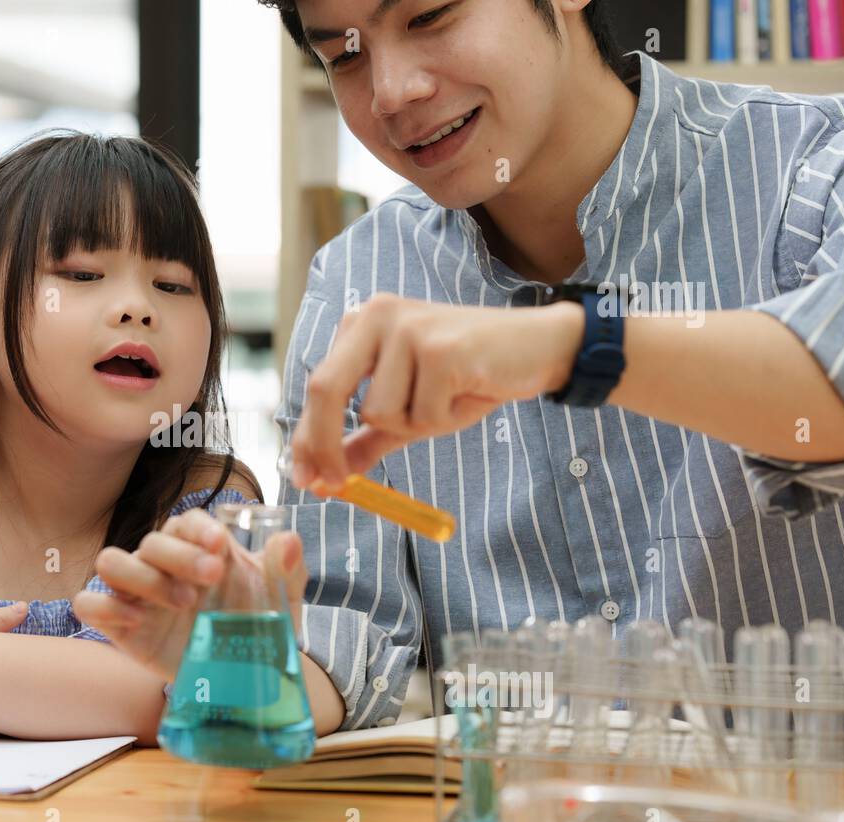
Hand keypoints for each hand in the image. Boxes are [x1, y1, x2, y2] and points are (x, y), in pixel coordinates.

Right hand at [72, 509, 307, 682]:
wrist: (247, 680)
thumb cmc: (257, 627)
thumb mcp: (281, 599)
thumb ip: (286, 568)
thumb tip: (288, 540)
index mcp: (199, 549)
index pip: (186, 521)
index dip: (198, 528)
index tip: (221, 543)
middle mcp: (163, 566)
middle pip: (151, 541)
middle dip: (179, 555)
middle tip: (213, 577)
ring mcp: (137, 595)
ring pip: (111, 562)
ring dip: (143, 576)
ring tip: (183, 602)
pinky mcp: (121, 627)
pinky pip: (89, 604)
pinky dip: (103, 606)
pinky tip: (134, 619)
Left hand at [289, 293, 583, 489]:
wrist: (539, 347)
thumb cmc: (470, 376)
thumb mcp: (412, 410)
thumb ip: (369, 438)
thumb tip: (329, 476)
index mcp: (361, 324)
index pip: (318, 385)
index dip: (306, 436)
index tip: (304, 478)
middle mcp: (376, 316)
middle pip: (325, 390)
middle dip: (325, 444)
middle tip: (337, 483)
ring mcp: (407, 329)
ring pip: (379, 412)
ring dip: (414, 425)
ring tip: (447, 400)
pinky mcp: (438, 349)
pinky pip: (421, 415)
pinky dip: (443, 419)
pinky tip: (467, 391)